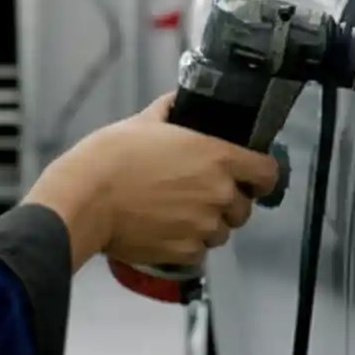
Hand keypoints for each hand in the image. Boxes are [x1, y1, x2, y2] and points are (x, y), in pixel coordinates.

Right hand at [25, 92, 278, 269]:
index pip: (268, 172)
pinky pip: (199, 252)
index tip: (250, 176)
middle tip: (201, 193)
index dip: (261, 175)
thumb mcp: (145, 121)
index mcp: (218, 158)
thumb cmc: (114, 155)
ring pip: (221, 232)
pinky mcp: (184, 252)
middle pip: (244, 207)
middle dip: (228, 202)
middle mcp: (219, 194)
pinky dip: (188, 244)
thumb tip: (179, 102)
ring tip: (179, 214)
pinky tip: (166, 231)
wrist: (87, 198)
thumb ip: (172, 110)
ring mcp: (203, 226)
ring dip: (208, 224)